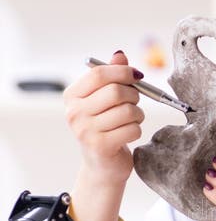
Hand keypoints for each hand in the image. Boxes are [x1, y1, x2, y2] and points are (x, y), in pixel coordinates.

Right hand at [63, 51, 144, 185]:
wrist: (102, 165)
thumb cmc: (105, 127)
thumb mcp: (104, 100)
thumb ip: (111, 76)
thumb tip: (119, 55)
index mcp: (72, 96)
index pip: (99, 74)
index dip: (122, 72)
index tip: (136, 75)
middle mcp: (74, 113)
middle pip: (115, 91)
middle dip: (134, 94)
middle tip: (136, 101)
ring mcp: (85, 131)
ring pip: (127, 111)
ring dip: (138, 114)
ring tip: (133, 119)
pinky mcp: (100, 146)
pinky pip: (132, 129)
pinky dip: (137, 130)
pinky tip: (129, 134)